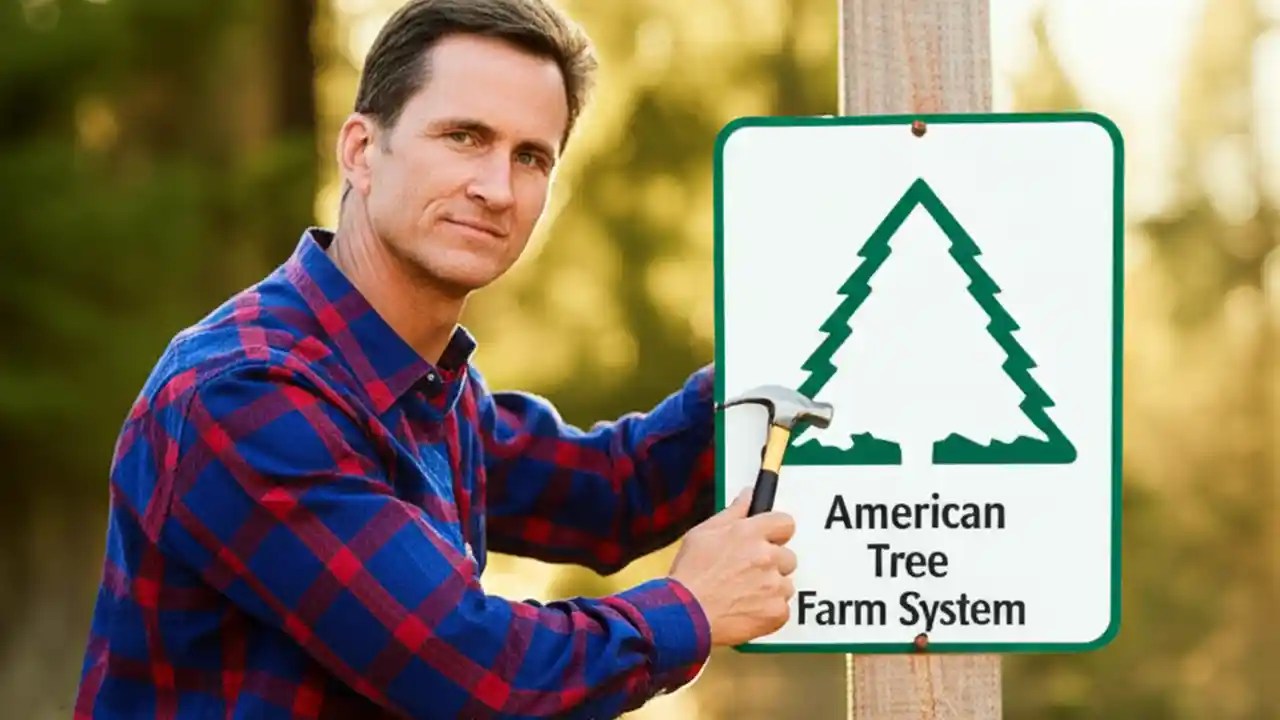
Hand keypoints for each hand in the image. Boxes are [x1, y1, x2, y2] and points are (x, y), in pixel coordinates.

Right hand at [667, 489, 797, 645]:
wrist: (685, 615)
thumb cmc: (690, 575)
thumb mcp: (703, 534)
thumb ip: (732, 512)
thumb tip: (747, 495)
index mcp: (750, 533)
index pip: (786, 523)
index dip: (777, 532)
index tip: (770, 540)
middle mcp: (766, 557)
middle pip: (788, 557)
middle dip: (773, 564)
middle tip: (749, 573)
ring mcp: (774, 586)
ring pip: (785, 584)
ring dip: (771, 588)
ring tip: (744, 594)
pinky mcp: (776, 612)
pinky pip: (782, 608)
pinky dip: (768, 611)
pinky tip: (747, 610)